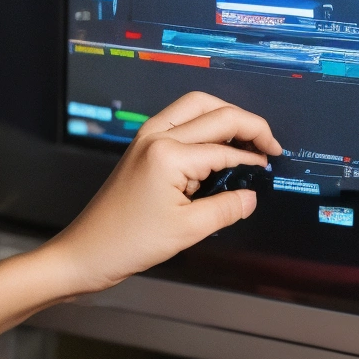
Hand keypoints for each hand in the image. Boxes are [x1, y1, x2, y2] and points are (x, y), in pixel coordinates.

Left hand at [40, 91, 280, 296]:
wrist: (87, 251)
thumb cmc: (130, 243)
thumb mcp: (188, 230)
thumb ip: (227, 208)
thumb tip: (252, 195)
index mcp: (169, 154)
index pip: (224, 148)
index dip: (253, 157)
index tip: (271, 166)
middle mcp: (157, 135)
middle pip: (215, 111)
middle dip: (248, 124)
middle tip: (270, 145)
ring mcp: (146, 137)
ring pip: (196, 106)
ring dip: (225, 116)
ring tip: (248, 139)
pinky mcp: (142, 145)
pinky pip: (180, 121)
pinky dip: (204, 125)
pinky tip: (218, 147)